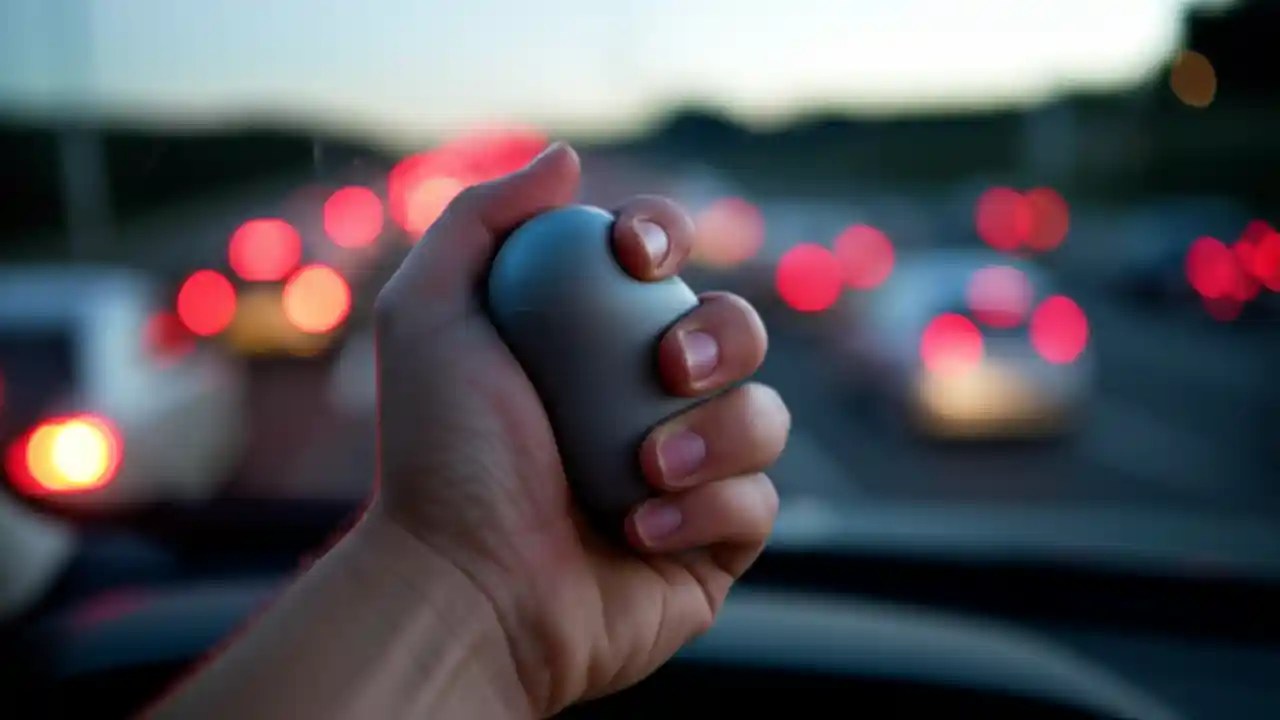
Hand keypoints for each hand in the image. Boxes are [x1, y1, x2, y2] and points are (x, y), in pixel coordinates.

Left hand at [370, 142, 788, 715]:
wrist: (462, 588)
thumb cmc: (439, 456)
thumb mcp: (428, 315)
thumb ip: (481, 219)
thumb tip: (566, 159)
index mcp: (591, 343)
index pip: (660, 264)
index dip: (666, 235)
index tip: (635, 252)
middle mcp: (646, 401)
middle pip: (736, 331)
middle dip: (720, 336)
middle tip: (665, 368)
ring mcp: (687, 474)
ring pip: (766, 417)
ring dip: (717, 435)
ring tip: (647, 467)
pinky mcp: (715, 545)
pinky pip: (759, 505)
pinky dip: (706, 511)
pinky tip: (640, 532)